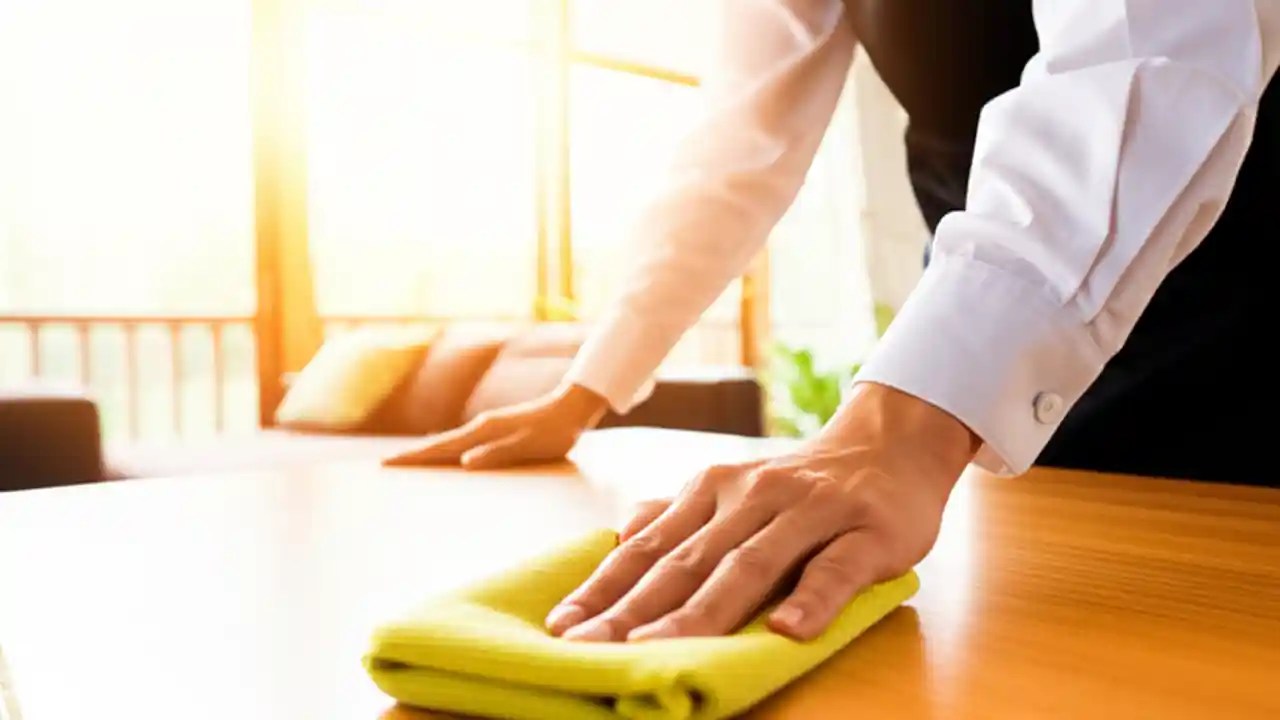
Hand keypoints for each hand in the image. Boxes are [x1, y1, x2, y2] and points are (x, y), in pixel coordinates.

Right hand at [383, 384, 609, 469]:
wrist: (572, 407)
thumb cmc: (554, 432)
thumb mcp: (528, 447)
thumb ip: (498, 454)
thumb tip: (466, 463)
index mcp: (484, 432)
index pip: (441, 447)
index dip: (415, 457)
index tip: (389, 464)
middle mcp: (481, 426)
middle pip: (438, 443)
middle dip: (412, 454)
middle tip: (386, 464)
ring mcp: (487, 426)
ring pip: (449, 442)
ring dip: (427, 452)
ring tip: (408, 462)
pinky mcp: (496, 429)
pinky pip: (462, 442)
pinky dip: (446, 450)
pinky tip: (446, 456)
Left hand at [544, 383, 978, 641]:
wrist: (892, 442)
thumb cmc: (805, 483)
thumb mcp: (736, 487)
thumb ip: (683, 514)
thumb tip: (621, 532)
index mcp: (714, 490)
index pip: (649, 546)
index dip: (604, 587)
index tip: (563, 626)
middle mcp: (753, 497)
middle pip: (687, 562)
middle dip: (632, 610)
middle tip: (588, 649)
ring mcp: (810, 512)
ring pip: (749, 566)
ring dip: (701, 611)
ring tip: (656, 648)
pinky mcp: (867, 531)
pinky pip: (836, 569)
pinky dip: (811, 600)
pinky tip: (785, 632)